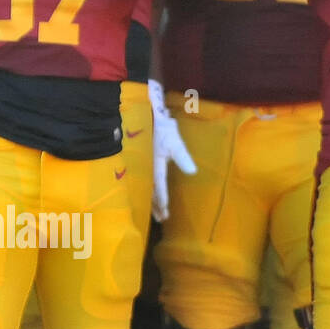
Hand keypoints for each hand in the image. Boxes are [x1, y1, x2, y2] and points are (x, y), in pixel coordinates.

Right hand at [150, 80, 194, 221]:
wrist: (140, 110)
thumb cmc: (160, 125)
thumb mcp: (174, 139)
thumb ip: (182, 156)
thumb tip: (193, 172)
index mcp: (154, 163)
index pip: (158, 187)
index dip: (163, 202)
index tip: (166, 215)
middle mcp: (144, 166)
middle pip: (149, 191)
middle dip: (155, 205)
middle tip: (161, 218)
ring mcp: (138, 164)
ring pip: (143, 186)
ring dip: (149, 199)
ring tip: (154, 210)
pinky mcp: (136, 159)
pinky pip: (139, 178)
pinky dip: (143, 188)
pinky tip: (145, 192)